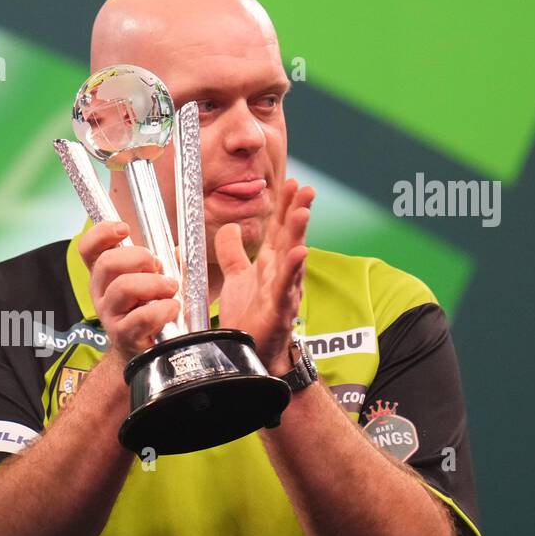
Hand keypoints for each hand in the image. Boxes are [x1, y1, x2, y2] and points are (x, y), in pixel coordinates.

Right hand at [77, 221, 179, 361]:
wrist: (148, 355)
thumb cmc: (152, 311)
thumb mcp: (154, 281)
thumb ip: (165, 264)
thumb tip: (178, 250)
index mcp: (105, 276)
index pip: (88, 249)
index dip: (102, 233)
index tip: (125, 229)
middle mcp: (101, 293)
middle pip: (107, 262)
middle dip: (138, 258)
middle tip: (157, 267)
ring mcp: (110, 315)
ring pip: (124, 287)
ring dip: (154, 284)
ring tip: (170, 289)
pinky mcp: (124, 336)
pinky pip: (141, 317)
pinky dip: (163, 309)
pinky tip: (172, 309)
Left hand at [214, 178, 314, 371]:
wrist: (250, 352)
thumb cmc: (249, 317)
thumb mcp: (237, 278)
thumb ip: (233, 253)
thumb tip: (229, 227)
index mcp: (270, 264)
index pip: (278, 229)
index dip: (284, 206)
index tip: (291, 183)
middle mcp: (280, 274)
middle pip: (290, 238)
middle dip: (297, 212)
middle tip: (305, 188)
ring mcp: (282, 292)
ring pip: (293, 259)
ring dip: (298, 235)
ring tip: (303, 212)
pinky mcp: (279, 311)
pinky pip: (286, 289)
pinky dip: (293, 271)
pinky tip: (299, 254)